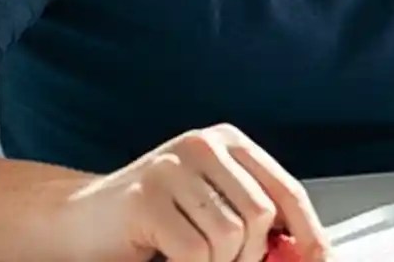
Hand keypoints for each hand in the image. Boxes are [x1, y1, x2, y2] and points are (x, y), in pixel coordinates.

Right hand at [55, 123, 329, 261]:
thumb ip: (254, 223)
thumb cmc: (147, 222)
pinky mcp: (146, 196)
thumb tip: (307, 251)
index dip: (308, 231)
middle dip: (249, 257)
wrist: (73, 223)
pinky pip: (195, 252)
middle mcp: (203, 144)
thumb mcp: (211, 212)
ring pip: (230, 237)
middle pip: (261, 216)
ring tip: (187, 257)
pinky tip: (166, 256)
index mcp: (228, 142)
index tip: (319, 259)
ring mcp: (172, 165)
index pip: (285, 190)